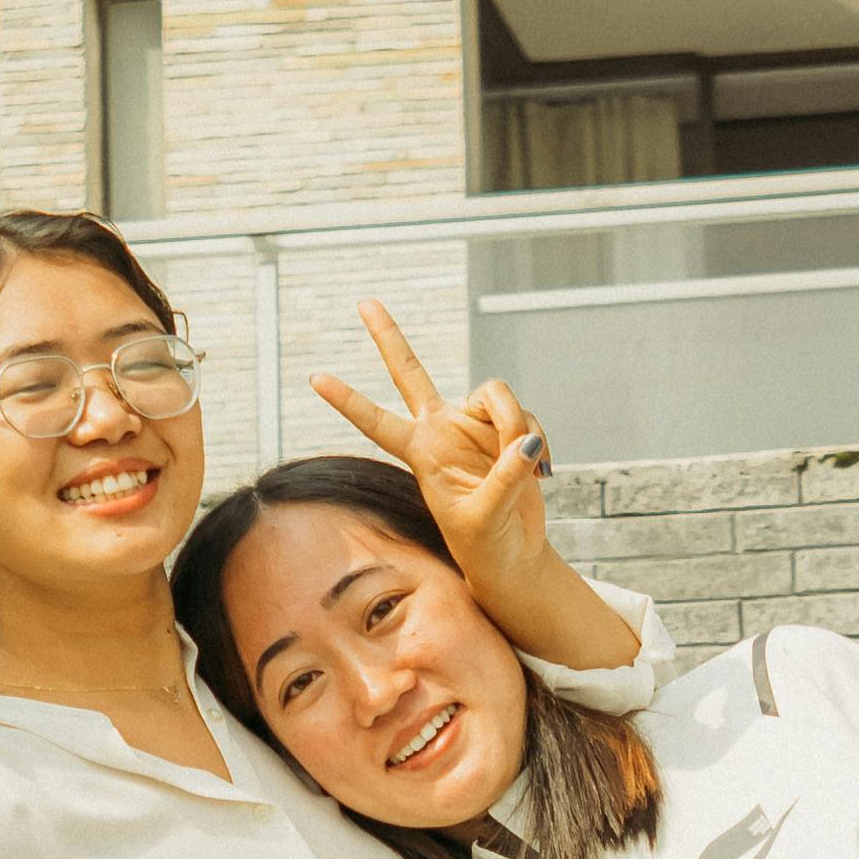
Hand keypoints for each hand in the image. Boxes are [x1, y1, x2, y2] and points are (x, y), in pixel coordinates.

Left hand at [309, 302, 558, 597]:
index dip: (348, 400)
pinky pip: (526, 417)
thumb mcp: (487, 518)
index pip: (377, 422)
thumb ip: (504, 478)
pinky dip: (538, 440)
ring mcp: (473, 426)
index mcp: (421, 453)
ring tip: (529, 466)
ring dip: (516, 423)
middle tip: (364, 302)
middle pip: (409, 372)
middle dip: (388, 337)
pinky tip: (543, 472)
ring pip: (495, 394)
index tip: (315, 377)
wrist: (514, 556)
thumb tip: (526, 443)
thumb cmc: (488, 546)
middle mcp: (441, 430)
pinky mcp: (508, 430)